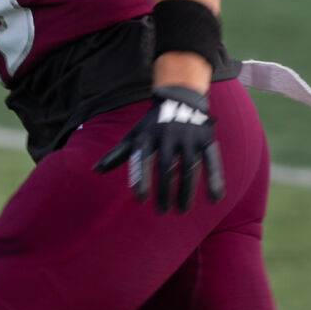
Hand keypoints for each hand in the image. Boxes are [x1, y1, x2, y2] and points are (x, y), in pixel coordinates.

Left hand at [94, 85, 225, 212]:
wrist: (179, 98)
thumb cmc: (152, 125)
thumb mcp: (134, 135)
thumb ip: (117, 154)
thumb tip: (95, 170)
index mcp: (148, 136)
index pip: (142, 159)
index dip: (141, 178)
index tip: (141, 199)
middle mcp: (168, 135)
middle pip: (166, 166)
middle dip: (164, 190)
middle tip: (162, 211)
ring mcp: (189, 137)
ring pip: (189, 166)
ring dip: (186, 190)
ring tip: (181, 209)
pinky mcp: (206, 139)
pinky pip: (212, 161)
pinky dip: (215, 179)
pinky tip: (215, 199)